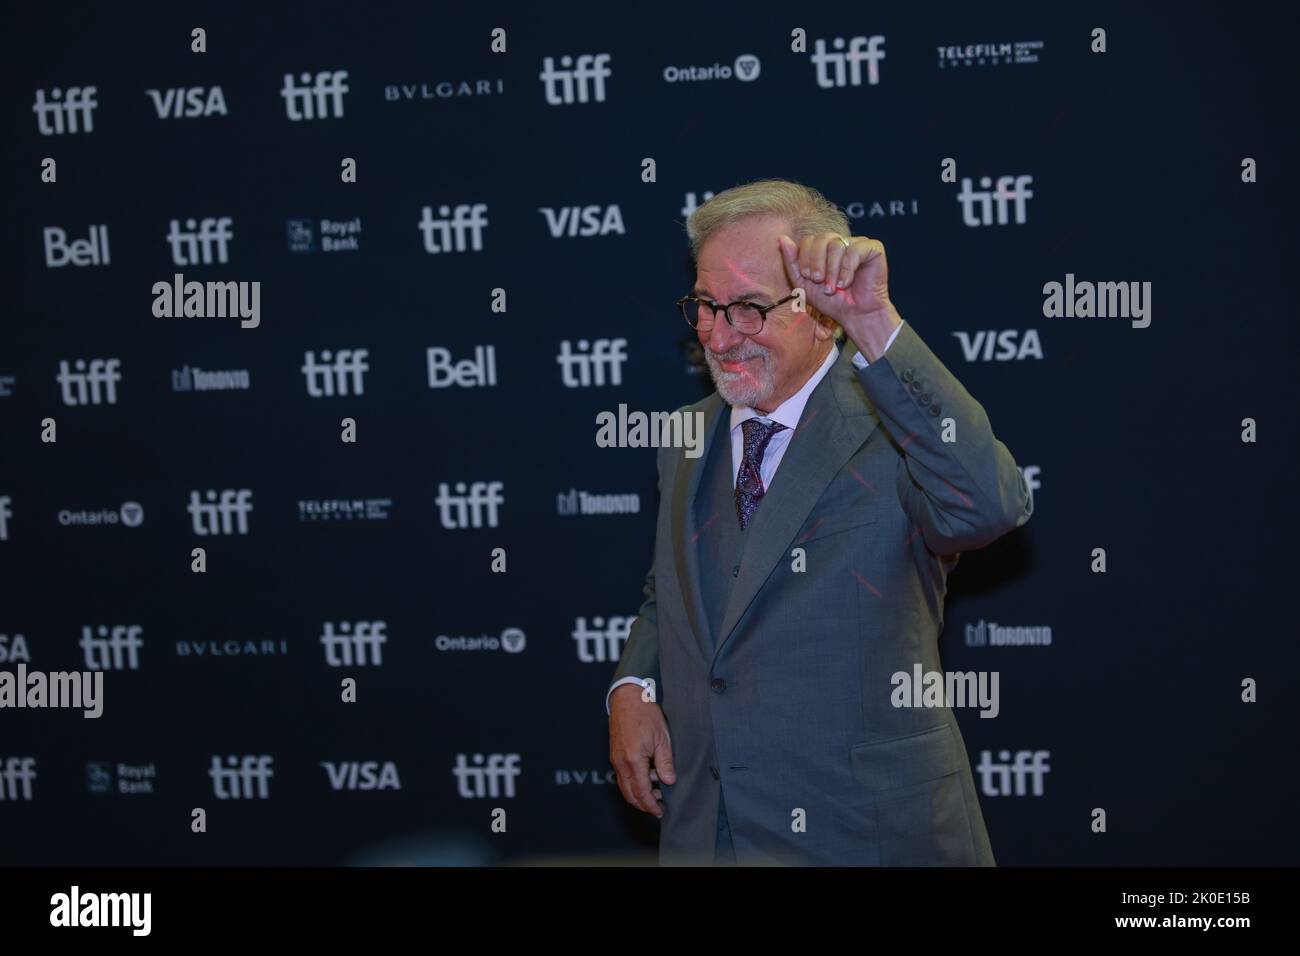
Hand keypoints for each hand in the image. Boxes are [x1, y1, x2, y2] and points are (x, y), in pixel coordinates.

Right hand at [609, 683, 675, 817]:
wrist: (627, 698)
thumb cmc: (645, 713)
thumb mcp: (662, 737)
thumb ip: (665, 762)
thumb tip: (668, 781)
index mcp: (633, 760)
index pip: (642, 792)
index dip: (651, 805)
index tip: (660, 812)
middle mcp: (621, 763)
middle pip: (630, 794)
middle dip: (643, 804)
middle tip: (658, 806)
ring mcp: (615, 759)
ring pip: (624, 787)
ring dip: (638, 794)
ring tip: (656, 790)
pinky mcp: (614, 755)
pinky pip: (622, 776)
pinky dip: (633, 783)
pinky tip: (647, 776)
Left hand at [778, 232, 901, 359]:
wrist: (856, 315)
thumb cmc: (831, 301)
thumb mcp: (804, 284)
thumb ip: (792, 262)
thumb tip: (782, 238)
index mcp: (823, 248)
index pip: (808, 239)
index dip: (805, 257)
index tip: (808, 278)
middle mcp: (840, 242)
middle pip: (821, 238)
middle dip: (816, 262)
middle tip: (819, 281)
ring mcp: (857, 243)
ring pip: (837, 244)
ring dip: (831, 269)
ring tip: (833, 287)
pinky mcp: (873, 248)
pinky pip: (855, 250)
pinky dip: (847, 269)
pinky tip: (846, 283)